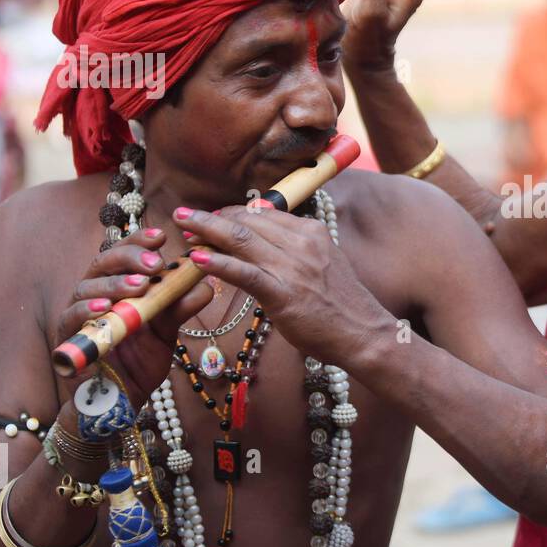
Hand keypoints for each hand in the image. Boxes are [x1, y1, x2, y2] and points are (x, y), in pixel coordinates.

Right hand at [55, 227, 213, 410]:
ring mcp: (78, 315)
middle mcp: (94, 294)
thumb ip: (181, 307)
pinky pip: (71, 318)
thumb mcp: (166, 331)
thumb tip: (206, 284)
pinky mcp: (67, 338)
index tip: (161, 236)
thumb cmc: (140, 360)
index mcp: (117, 286)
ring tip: (139, 285)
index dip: (139, 241)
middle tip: (156, 264)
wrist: (122, 399)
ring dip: (113, 284)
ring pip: (86, 287)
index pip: (124, 253)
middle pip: (103, 262)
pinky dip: (87, 310)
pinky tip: (105, 308)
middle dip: (129, 258)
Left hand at [173, 204, 390, 365]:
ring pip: (241, 240)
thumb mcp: (321, 264)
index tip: (211, 216)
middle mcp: (302, 243)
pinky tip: (197, 259)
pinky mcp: (283, 294)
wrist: (363, 333)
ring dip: (207, 231)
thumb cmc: (340, 304)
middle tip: (186, 217)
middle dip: (213, 218)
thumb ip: (294, 249)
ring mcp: (293, 267)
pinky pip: (244, 273)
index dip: (231, 213)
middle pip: (248, 221)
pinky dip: (218, 263)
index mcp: (312, 232)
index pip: (263, 213)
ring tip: (183, 227)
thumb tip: (263, 238)